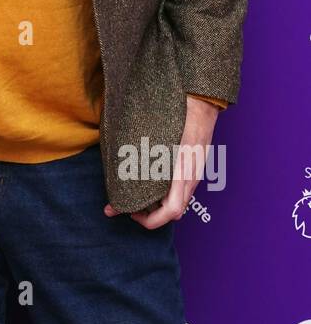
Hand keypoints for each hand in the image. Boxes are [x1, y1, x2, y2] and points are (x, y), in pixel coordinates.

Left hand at [104, 95, 218, 228]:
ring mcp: (194, 175)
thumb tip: (121, 164)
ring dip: (156, 206)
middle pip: (173, 212)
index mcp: (182, 173)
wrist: (202, 104)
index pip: (171, 211)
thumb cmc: (180, 116)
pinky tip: (149, 183)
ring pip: (177, 203)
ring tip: (135, 196)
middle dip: (149, 215)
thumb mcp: (159, 136)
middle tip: (127, 206)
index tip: (131, 212)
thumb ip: (144, 154)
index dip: (150, 219)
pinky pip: (180, 191)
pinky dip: (164, 195)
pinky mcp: (193, 169)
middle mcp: (190, 178)